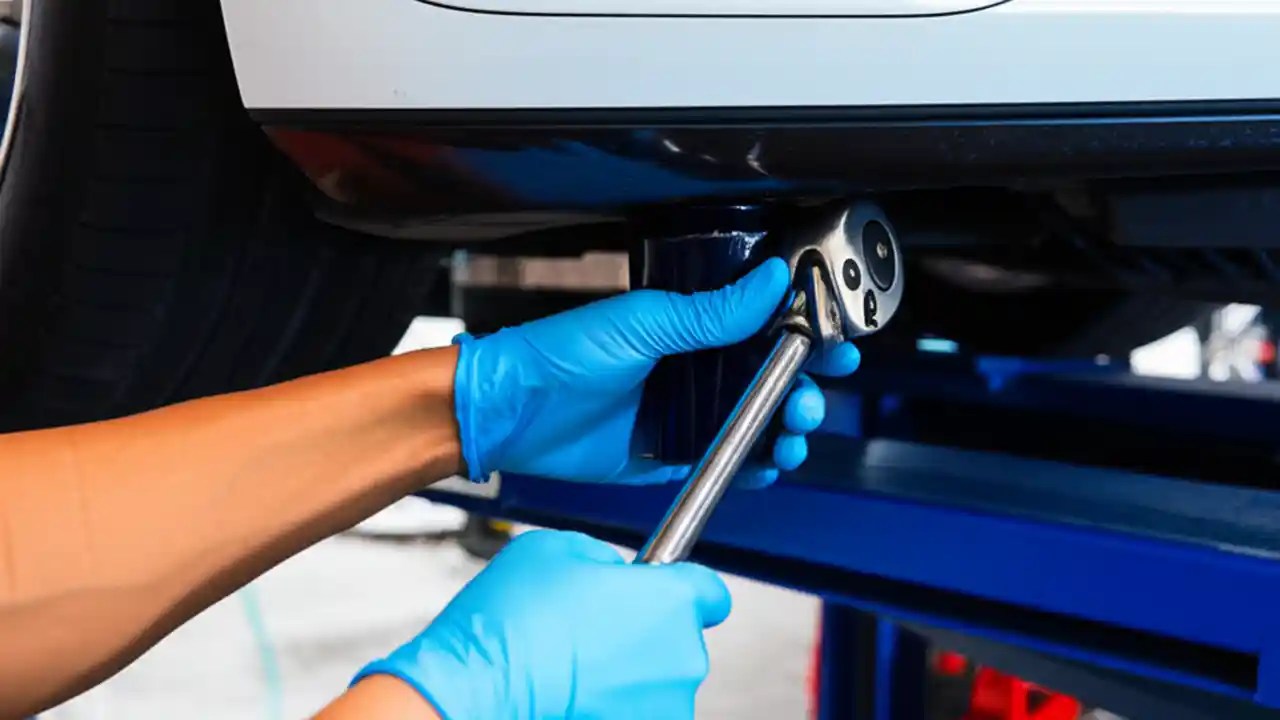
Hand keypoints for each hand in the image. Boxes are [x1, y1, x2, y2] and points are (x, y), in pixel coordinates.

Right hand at [353, 530, 729, 719]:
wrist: (479, 688)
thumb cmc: (512, 622)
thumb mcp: (557, 549)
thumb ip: (604, 558)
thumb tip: (612, 574)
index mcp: (673, 601)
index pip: (711, 592)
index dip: (682, 589)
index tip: (660, 594)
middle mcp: (682, 658)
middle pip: (678, 640)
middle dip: (644, 634)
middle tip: (593, 630)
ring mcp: (665, 709)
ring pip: (656, 683)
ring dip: (628, 676)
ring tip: (575, 667)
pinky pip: (632, 711)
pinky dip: (610, 707)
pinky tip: (571, 694)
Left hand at [453, 257, 859, 484]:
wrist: (515, 412)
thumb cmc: (564, 354)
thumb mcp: (646, 322)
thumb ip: (713, 311)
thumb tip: (772, 280)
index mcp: (689, 325)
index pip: (763, 327)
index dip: (803, 336)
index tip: (834, 345)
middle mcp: (692, 367)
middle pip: (770, 379)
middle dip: (802, 389)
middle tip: (809, 398)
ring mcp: (684, 412)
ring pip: (755, 422)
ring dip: (785, 429)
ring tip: (790, 434)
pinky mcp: (672, 454)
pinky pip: (726, 460)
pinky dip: (753, 464)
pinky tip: (767, 463)